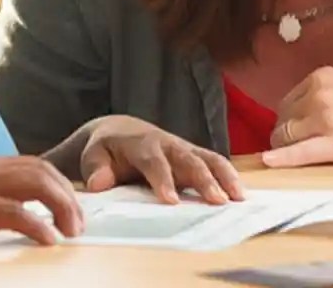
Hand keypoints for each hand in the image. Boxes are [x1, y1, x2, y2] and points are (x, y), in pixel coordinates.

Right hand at [0, 151, 82, 246]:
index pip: (25, 164)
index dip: (52, 183)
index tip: (65, 204)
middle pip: (40, 169)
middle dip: (67, 194)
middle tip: (78, 222)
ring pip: (37, 183)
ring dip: (63, 206)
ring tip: (73, 230)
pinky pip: (15, 213)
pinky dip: (40, 225)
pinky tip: (49, 241)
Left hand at [78, 115, 243, 204]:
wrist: (119, 131)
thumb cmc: (106, 149)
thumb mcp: (93, 156)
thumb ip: (96, 169)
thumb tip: (99, 183)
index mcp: (142, 144)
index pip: (154, 162)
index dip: (163, 180)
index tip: (172, 200)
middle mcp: (168, 144)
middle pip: (189, 160)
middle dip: (204, 180)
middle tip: (218, 201)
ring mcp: (184, 148)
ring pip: (209, 158)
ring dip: (225, 177)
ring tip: (239, 198)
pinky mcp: (194, 155)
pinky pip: (215, 163)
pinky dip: (229, 177)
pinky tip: (240, 196)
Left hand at [261, 67, 332, 167]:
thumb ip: (325, 99)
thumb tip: (300, 119)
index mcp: (322, 77)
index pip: (287, 103)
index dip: (290, 122)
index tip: (297, 134)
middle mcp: (319, 93)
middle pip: (282, 121)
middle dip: (287, 137)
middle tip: (305, 149)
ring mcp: (326, 116)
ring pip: (285, 137)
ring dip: (289, 150)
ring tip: (309, 158)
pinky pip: (299, 152)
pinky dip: (282, 158)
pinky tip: (268, 163)